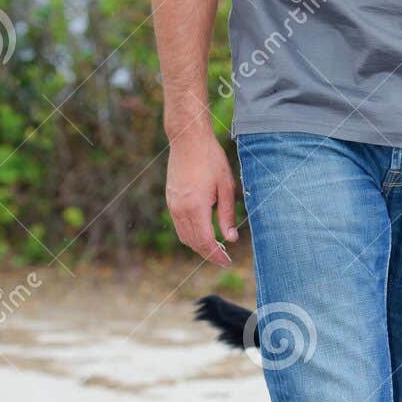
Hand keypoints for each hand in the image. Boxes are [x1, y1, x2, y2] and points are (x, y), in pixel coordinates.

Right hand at [165, 129, 239, 266]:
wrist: (187, 140)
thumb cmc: (211, 159)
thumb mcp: (226, 187)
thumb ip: (227, 215)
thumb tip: (231, 239)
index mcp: (196, 207)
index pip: (206, 242)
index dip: (217, 255)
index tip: (227, 262)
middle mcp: (180, 209)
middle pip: (193, 243)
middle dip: (208, 254)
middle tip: (223, 258)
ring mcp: (172, 205)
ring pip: (184, 236)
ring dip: (198, 246)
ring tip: (215, 248)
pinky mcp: (170, 199)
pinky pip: (179, 225)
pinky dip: (190, 234)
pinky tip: (203, 232)